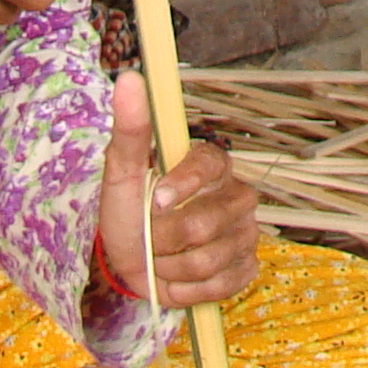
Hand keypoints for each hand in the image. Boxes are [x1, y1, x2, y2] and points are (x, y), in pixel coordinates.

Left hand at [96, 71, 259, 307]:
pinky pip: (221, 284)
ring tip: (161, 258)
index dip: (183, 186)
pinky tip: (178, 278)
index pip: (211, 166)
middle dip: (164, 239)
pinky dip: (189, 289)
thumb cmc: (128, 212)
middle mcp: (237, 195)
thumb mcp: (120, 171)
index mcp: (212, 165)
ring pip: (210, 260)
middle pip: (205, 224)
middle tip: (150, 237)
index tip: (155, 201)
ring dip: (171, 268)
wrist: (130, 263)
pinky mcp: (247, 267)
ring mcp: (246, 233)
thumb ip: (131, 128)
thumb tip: (129, 78)